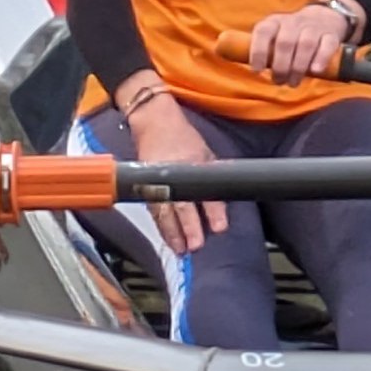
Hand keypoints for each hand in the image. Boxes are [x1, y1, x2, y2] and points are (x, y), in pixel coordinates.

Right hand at [125, 94, 226, 255]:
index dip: (214, 211)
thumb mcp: (205, 153)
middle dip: (188, 227)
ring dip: (172, 232)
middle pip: (181, 205)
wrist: (153, 121)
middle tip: (195, 245)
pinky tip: (168, 238)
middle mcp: (174, 173)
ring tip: (180, 249)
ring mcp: (157, 179)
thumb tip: (224, 202)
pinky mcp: (146, 184)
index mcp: (193, 163)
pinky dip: (161, 226)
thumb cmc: (182, 137)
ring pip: (164, 211)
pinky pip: (154, 209)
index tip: (219, 228)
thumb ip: (213, 177)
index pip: (206, 192)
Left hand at [247, 2, 358, 86]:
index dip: (258, 52)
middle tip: (279, 81)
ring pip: (306, 45)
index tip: (257, 71)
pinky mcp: (331, 34)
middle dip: (280, 66)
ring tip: (293, 82)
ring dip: (298, 67)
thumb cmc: (292, 34)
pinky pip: (327, 45)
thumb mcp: (275, 35)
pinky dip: (321, 58)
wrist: (324, 17)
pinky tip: (315, 71)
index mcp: (274, 22)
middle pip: (285, 43)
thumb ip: (266, 51)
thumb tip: (254, 73)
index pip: (263, 32)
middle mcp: (293, 22)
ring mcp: (313, 27)